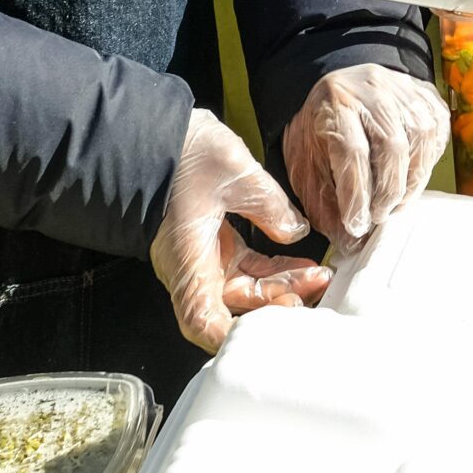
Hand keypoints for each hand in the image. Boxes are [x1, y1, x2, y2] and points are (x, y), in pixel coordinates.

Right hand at [148, 108, 330, 350]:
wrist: (153, 135)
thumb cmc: (182, 154)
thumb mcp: (234, 173)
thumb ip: (270, 206)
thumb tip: (296, 233)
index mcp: (188, 259)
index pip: (203, 321)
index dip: (232, 337)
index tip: (271, 335)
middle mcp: (192, 270)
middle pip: (235, 307)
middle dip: (276, 306)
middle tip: (316, 292)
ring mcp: (203, 260)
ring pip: (245, 289)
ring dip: (281, 288)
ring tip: (319, 278)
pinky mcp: (213, 246)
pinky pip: (246, 270)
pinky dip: (273, 272)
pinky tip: (304, 266)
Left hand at [280, 62, 448, 247]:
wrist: (338, 82)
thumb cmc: (320, 129)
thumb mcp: (306, 161)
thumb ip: (322, 201)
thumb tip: (349, 242)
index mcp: (334, 104)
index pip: (352, 152)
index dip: (357, 195)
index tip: (357, 226)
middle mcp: (371, 90)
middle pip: (391, 144)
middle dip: (388, 191)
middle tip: (380, 217)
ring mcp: (402, 87)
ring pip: (421, 136)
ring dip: (412, 180)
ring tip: (397, 202)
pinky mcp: (424, 92)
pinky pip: (437, 128)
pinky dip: (428, 158)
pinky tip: (412, 174)